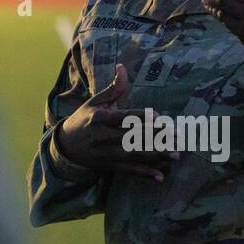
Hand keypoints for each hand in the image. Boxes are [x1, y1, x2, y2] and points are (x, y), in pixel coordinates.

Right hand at [56, 64, 179, 180]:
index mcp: (99, 119)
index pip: (123, 118)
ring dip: (156, 156)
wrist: (66, 146)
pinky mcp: (109, 166)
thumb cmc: (85, 119)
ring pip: (134, 155)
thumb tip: (122, 67)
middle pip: (132, 137)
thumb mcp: (95, 102)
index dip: (141, 117)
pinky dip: (145, 174)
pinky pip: (129, 171)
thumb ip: (113, 88)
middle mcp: (102, 137)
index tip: (159, 117)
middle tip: (177, 136)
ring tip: (176, 155)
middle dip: (156, 137)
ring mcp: (105, 154)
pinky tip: (161, 177)